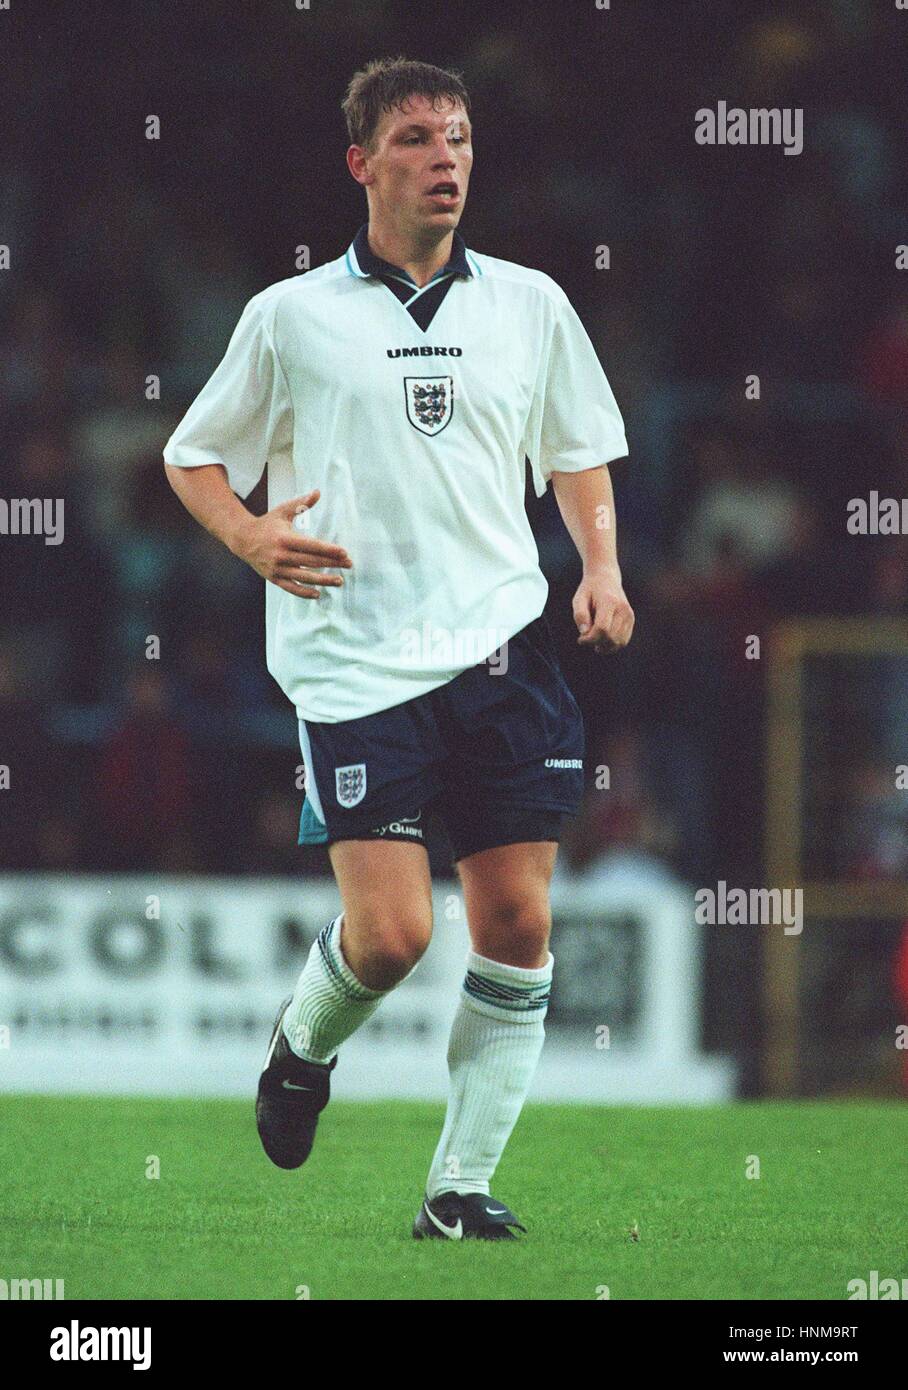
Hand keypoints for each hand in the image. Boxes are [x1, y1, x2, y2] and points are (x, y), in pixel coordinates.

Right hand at [232, 490, 351, 597]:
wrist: (242, 539)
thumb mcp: (282, 511)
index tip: (344, 552)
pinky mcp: (274, 578)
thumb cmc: (266, 524)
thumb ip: (301, 504)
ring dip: (323, 580)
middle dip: (332, 564)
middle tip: (349, 564)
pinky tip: (318, 594)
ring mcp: (277, 569)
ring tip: (339, 581)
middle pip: (312, 562)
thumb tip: (317, 492)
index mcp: (285, 538)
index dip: (329, 550)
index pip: (312, 546)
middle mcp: (281, 555)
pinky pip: (291, 588)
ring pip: (304, 577)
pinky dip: (304, 593)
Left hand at [572, 567, 634, 652]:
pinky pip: (624, 640)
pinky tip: (603, 642)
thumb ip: (580, 615)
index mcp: (609, 602)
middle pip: (611, 637)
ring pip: (619, 642)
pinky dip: (613, 645)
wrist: (606, 577)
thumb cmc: (589, 590)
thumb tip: (584, 633)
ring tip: (594, 642)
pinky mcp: (631, 619)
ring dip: (605, 647)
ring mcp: (629, 614)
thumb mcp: (579, 599)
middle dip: (596, 643)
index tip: (580, 639)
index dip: (590, 639)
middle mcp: (622, 609)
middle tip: (585, 639)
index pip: (602, 629)